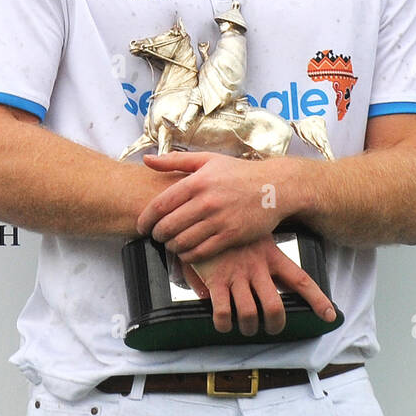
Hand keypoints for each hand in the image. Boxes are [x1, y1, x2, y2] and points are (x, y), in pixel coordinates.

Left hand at [138, 151, 296, 259]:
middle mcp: (206, 201)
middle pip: (168, 226)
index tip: (142, 226)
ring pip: (183, 241)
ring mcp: (219, 220)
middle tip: (157, 237)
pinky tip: (187, 252)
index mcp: (197, 181)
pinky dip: (189, 256)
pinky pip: (201, 252)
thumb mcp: (207, 159)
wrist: (274, 187)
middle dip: (158, 235)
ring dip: (172, 246)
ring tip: (171, 244)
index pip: (160, 205)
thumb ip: (175, 160)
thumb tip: (147, 160)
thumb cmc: (239, 173)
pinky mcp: (231, 236)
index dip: (146, 219)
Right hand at [183, 236, 336, 335]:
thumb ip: (267, 257)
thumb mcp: (257, 234)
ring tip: (246, 327)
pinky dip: (224, 324)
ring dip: (249, 327)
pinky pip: (222, 312)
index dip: (317, 300)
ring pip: (249, 314)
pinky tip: (223, 322)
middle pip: (275, 306)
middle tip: (272, 328)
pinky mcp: (215, 280)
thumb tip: (279, 279)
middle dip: (275, 324)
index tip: (330, 315)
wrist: (203, 213)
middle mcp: (256, 267)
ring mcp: (236, 274)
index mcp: (271, 255)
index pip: (301, 280)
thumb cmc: (233, 228)